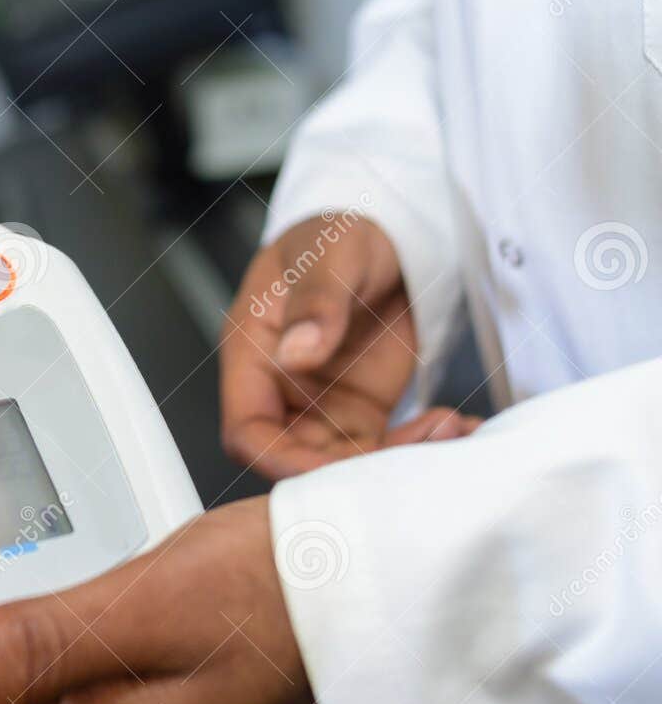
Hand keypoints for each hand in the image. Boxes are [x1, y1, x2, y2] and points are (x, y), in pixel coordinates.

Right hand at [220, 211, 478, 479]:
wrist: (384, 233)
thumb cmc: (337, 233)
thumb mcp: (328, 254)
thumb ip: (315, 302)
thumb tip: (297, 352)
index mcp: (252, 355)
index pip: (248, 432)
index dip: (280, 461)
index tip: (330, 470)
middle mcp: (282, 390)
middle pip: (297, 458)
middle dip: (351, 470)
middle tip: (410, 452)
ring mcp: (323, 404)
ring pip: (344, 462)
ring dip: (394, 460)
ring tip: (449, 431)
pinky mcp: (363, 409)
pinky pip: (381, 447)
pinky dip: (417, 446)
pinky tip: (456, 428)